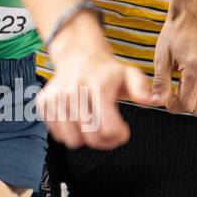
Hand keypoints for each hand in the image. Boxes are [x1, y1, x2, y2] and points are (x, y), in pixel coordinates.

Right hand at [37, 46, 152, 150]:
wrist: (78, 55)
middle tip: (109, 134)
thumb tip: (152, 101)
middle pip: (90, 137)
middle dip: (104, 142)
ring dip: (85, 139)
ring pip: (71, 139)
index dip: (118, 137)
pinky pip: (57, 134)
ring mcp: (56, 96)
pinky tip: (77, 122)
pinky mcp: (44, 102)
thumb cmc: (107, 70)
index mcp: (98, 85)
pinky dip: (69, 133)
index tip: (122, 132)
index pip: (107, 129)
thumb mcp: (130, 75)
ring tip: (93, 128)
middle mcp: (74, 90)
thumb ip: (142, 89)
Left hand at [151, 0, 196, 115]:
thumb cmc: (175, 33)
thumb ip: (160, 83)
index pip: (187, 105)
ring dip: (192, 98)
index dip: (172, 105)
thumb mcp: (162, 57)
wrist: (195, 13)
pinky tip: (189, 77)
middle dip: (182, 104)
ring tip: (179, 81)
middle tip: (170, 90)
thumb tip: (156, 103)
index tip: (164, 94)